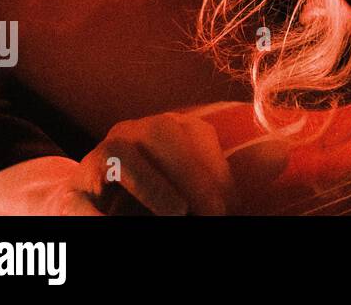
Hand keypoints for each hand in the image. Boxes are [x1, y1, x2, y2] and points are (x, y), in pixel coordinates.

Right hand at [0, 105, 289, 214]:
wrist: (77, 213)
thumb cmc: (149, 202)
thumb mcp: (193, 189)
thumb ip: (233, 176)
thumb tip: (281, 154)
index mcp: (164, 131)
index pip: (196, 133)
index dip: (218, 167)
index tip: (231, 204)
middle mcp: (131, 134)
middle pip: (161, 130)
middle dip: (193, 169)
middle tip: (215, 211)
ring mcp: (96, 159)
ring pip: (122, 155)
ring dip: (154, 184)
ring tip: (178, 214)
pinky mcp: (68, 192)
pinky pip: (82, 198)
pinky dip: (99, 213)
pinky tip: (113, 221)